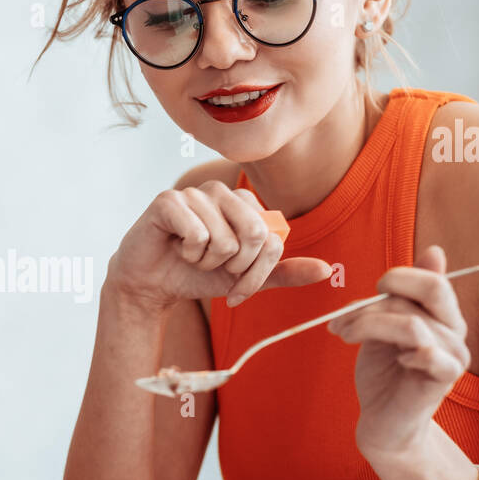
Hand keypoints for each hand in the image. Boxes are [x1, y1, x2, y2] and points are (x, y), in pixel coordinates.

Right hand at [107, 180, 331, 312]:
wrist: (152, 285)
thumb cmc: (196, 275)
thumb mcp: (245, 279)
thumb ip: (283, 273)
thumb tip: (327, 270)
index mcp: (244, 204)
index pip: (272, 238)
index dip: (257, 273)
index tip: (237, 287)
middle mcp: (221, 192)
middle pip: (255, 233)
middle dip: (235, 267)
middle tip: (214, 269)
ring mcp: (194, 193)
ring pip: (224, 238)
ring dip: (207, 262)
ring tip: (192, 256)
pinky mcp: (168, 200)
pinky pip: (197, 232)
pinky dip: (189, 252)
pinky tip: (177, 248)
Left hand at [326, 245, 471, 460]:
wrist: (381, 421)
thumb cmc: (382, 372)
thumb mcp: (383, 325)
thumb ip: (400, 295)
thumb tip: (436, 251)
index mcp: (442, 315)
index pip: (433, 280)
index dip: (398, 278)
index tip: (368, 294)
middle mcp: (454, 331)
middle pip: (428, 292)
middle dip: (379, 300)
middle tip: (345, 319)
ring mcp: (454, 355)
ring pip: (411, 322)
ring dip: (367, 325)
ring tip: (344, 337)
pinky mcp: (445, 378)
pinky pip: (428, 353)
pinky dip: (403, 352)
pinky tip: (393, 360)